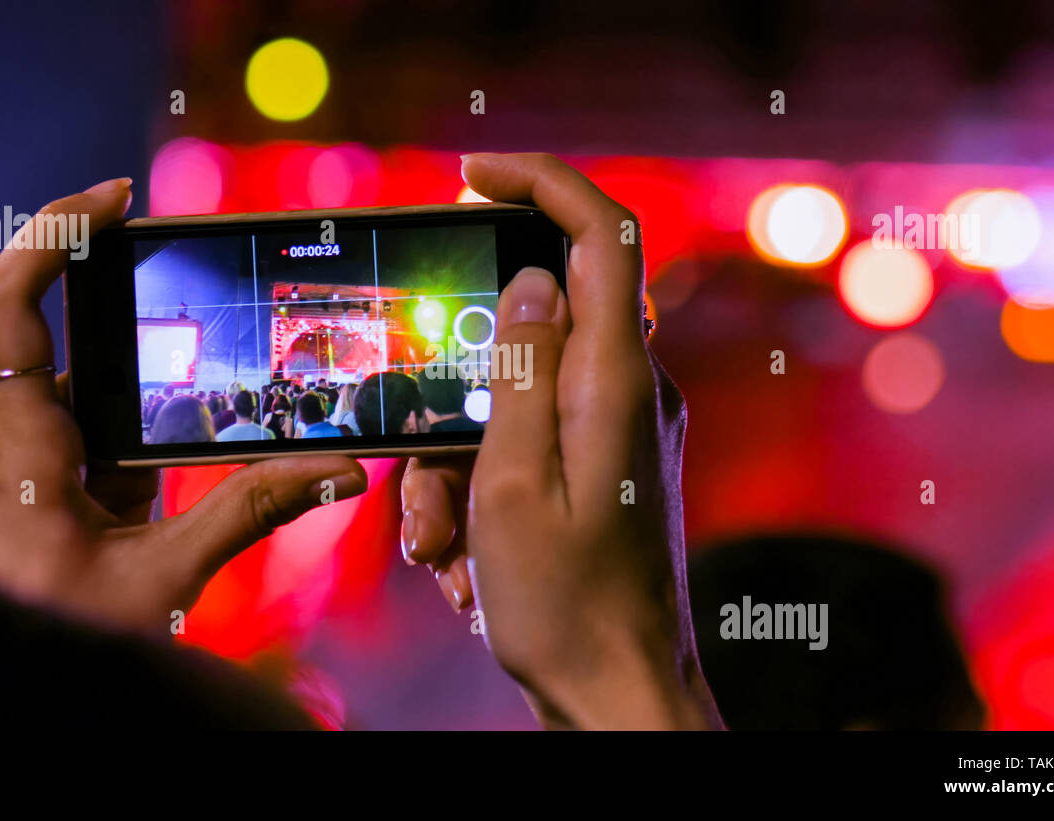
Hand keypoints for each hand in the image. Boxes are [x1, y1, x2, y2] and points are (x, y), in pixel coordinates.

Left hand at [0, 179, 366, 631]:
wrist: (2, 693)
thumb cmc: (62, 640)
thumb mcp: (168, 578)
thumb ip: (254, 513)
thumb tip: (340, 468)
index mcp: (21, 451)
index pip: (8, 306)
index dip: (55, 233)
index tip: (119, 199)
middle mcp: (3, 443)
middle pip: (71, 348)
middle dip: (146, 351)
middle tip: (212, 336)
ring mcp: (11, 464)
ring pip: (85, 402)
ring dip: (142, 417)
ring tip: (181, 456)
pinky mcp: (27, 486)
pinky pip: (81, 439)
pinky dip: (128, 450)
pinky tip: (153, 500)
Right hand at [401, 154, 721, 728]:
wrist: (618, 692)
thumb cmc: (565, 605)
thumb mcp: (511, 485)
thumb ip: (520, 372)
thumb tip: (529, 283)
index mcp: (613, 382)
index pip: (600, 235)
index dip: (539, 184)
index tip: (471, 177)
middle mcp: (628, 392)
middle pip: (532, 327)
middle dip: (455, 392)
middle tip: (425, 475)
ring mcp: (618, 429)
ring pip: (513, 398)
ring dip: (455, 465)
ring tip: (441, 547)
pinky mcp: (603, 464)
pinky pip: (526, 443)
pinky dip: (480, 489)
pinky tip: (464, 560)